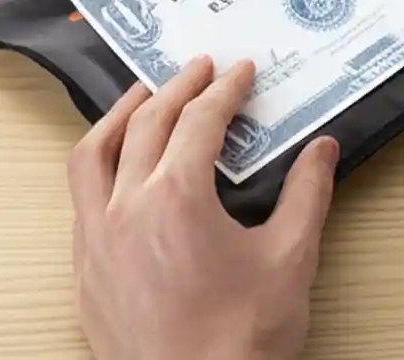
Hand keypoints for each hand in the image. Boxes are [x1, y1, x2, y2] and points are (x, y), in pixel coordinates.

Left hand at [68, 56, 340, 359]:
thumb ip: (307, 195)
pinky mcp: (84, 270)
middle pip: (146, 124)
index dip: (224, 90)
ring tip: (142, 97)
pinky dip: (100, 166)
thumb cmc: (240, 342)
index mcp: (177, 198)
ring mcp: (96, 240)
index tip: (240, 72)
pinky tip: (120, 169)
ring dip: (120, 116)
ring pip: (94, 154)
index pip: (199, 121)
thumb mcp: (289, 260)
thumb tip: (323, 150)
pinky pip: (81, 199)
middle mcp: (126, 208)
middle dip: (175, 88)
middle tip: (199, 70)